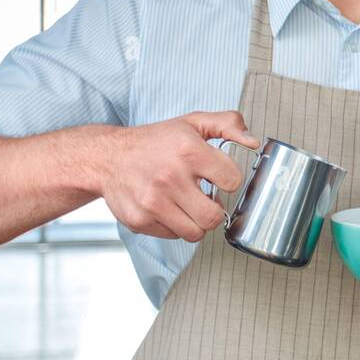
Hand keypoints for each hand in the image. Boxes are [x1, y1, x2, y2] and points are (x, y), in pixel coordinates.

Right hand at [95, 111, 260, 242]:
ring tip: (188, 205)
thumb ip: (228, 124)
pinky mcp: (140, 220)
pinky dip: (174, 226)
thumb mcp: (192, 123)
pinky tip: (168, 209)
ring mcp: (153, 202)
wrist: (107, 157)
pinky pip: (173, 236)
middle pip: (213, 216)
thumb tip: (252, 141)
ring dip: (196, 222)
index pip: (232, 181)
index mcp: (188, 151)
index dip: (229, 181)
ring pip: (195, 233)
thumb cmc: (153, 142)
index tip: (220, 178)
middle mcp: (170, 177)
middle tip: (205, 199)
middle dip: (214, 210)